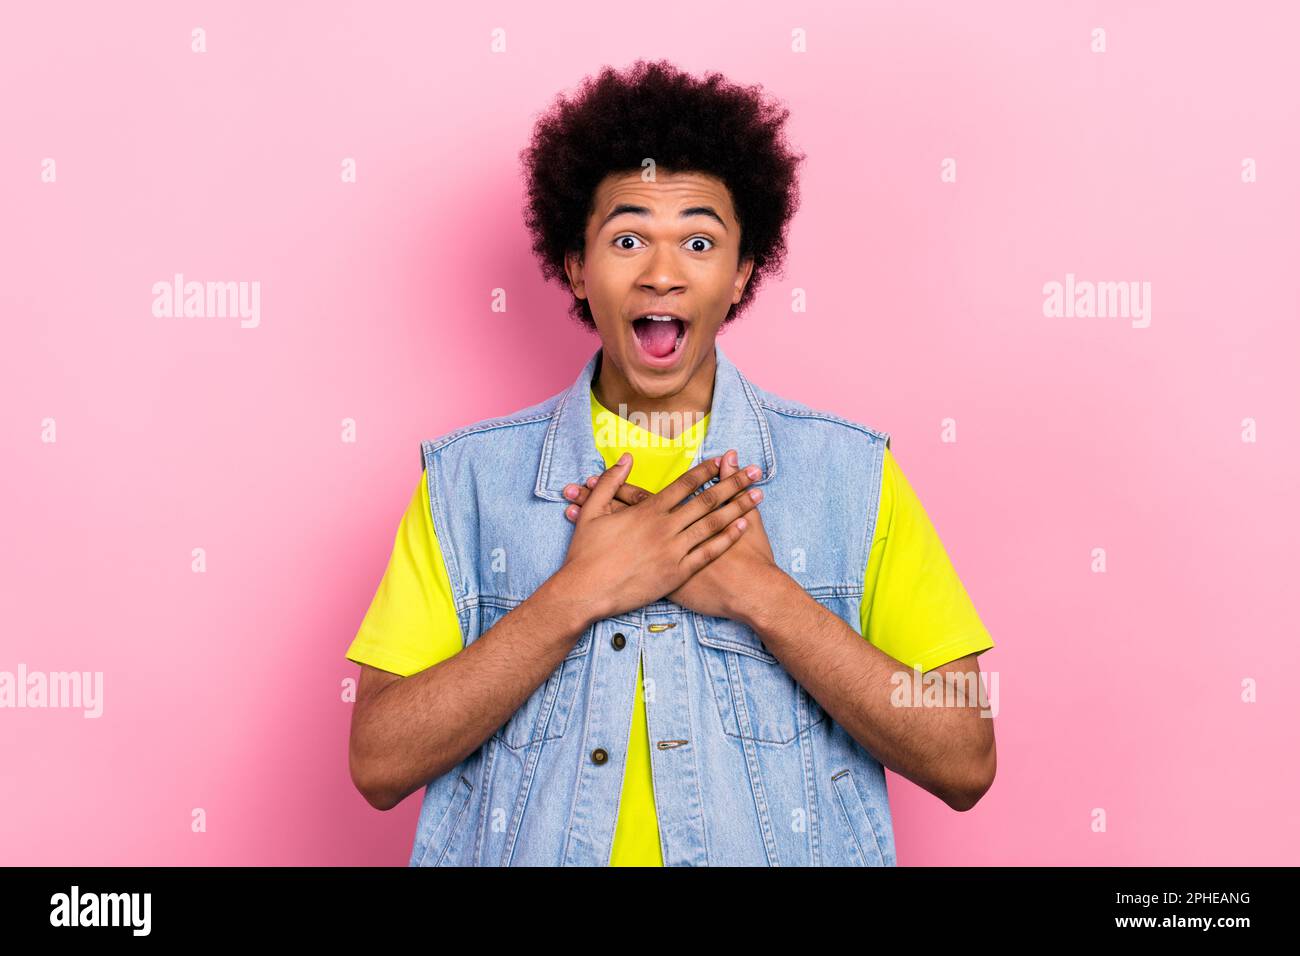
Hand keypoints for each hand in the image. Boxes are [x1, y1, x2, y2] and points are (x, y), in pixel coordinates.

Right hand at [556, 451, 763, 622]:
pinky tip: (744, 526)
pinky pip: (708, 552)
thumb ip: (611, 481)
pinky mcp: (677, 573)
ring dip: (738, 507)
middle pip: (707, 500)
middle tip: (755, 470)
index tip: (724, 460)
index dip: (707, 471)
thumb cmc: (586, 553)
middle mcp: (665, 527)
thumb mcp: (592, 511)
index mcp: (647, 511)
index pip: (684, 484)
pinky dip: (728, 538)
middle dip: (733, 483)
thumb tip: (626, 458)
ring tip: (758, 494)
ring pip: (713, 524)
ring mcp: (673, 551)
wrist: (585, 592)